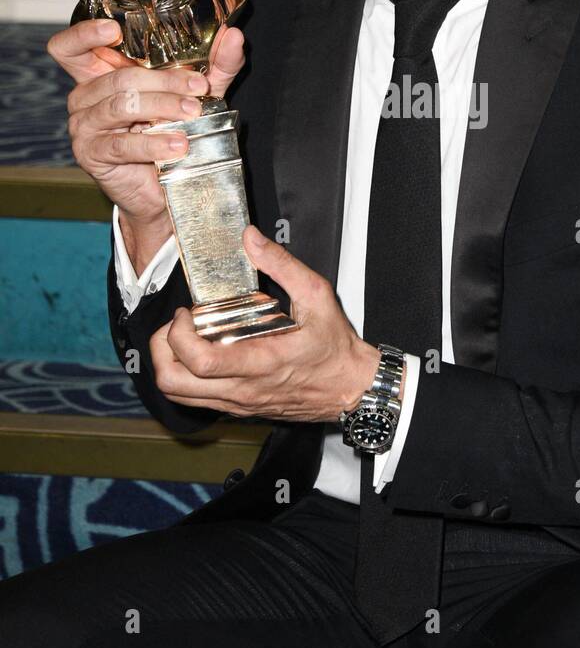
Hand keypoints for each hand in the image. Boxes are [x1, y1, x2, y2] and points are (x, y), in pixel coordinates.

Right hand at [47, 17, 244, 225]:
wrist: (166, 188)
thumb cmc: (172, 132)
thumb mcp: (196, 94)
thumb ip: (214, 65)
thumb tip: (234, 36)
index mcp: (100, 74)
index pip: (70, 47)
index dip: (84, 34)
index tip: (114, 29)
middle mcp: (85, 97)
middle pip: (118, 78)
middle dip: (164, 80)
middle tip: (198, 88)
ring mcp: (84, 126)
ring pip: (121, 105)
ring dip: (163, 107)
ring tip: (193, 115)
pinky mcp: (91, 155)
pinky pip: (121, 144)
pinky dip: (154, 143)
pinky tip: (179, 144)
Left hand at [149, 225, 384, 421]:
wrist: (350, 388)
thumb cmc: (335, 348)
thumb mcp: (317, 295)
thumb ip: (281, 264)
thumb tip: (251, 239)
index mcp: (260, 363)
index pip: (200, 362)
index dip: (178, 335)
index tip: (186, 313)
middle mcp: (242, 389)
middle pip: (173, 384)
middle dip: (161, 350)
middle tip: (177, 326)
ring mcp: (238, 403)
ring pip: (178, 396)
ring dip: (170, 364)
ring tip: (185, 338)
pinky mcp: (238, 408)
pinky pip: (196, 399)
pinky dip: (187, 376)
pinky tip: (204, 352)